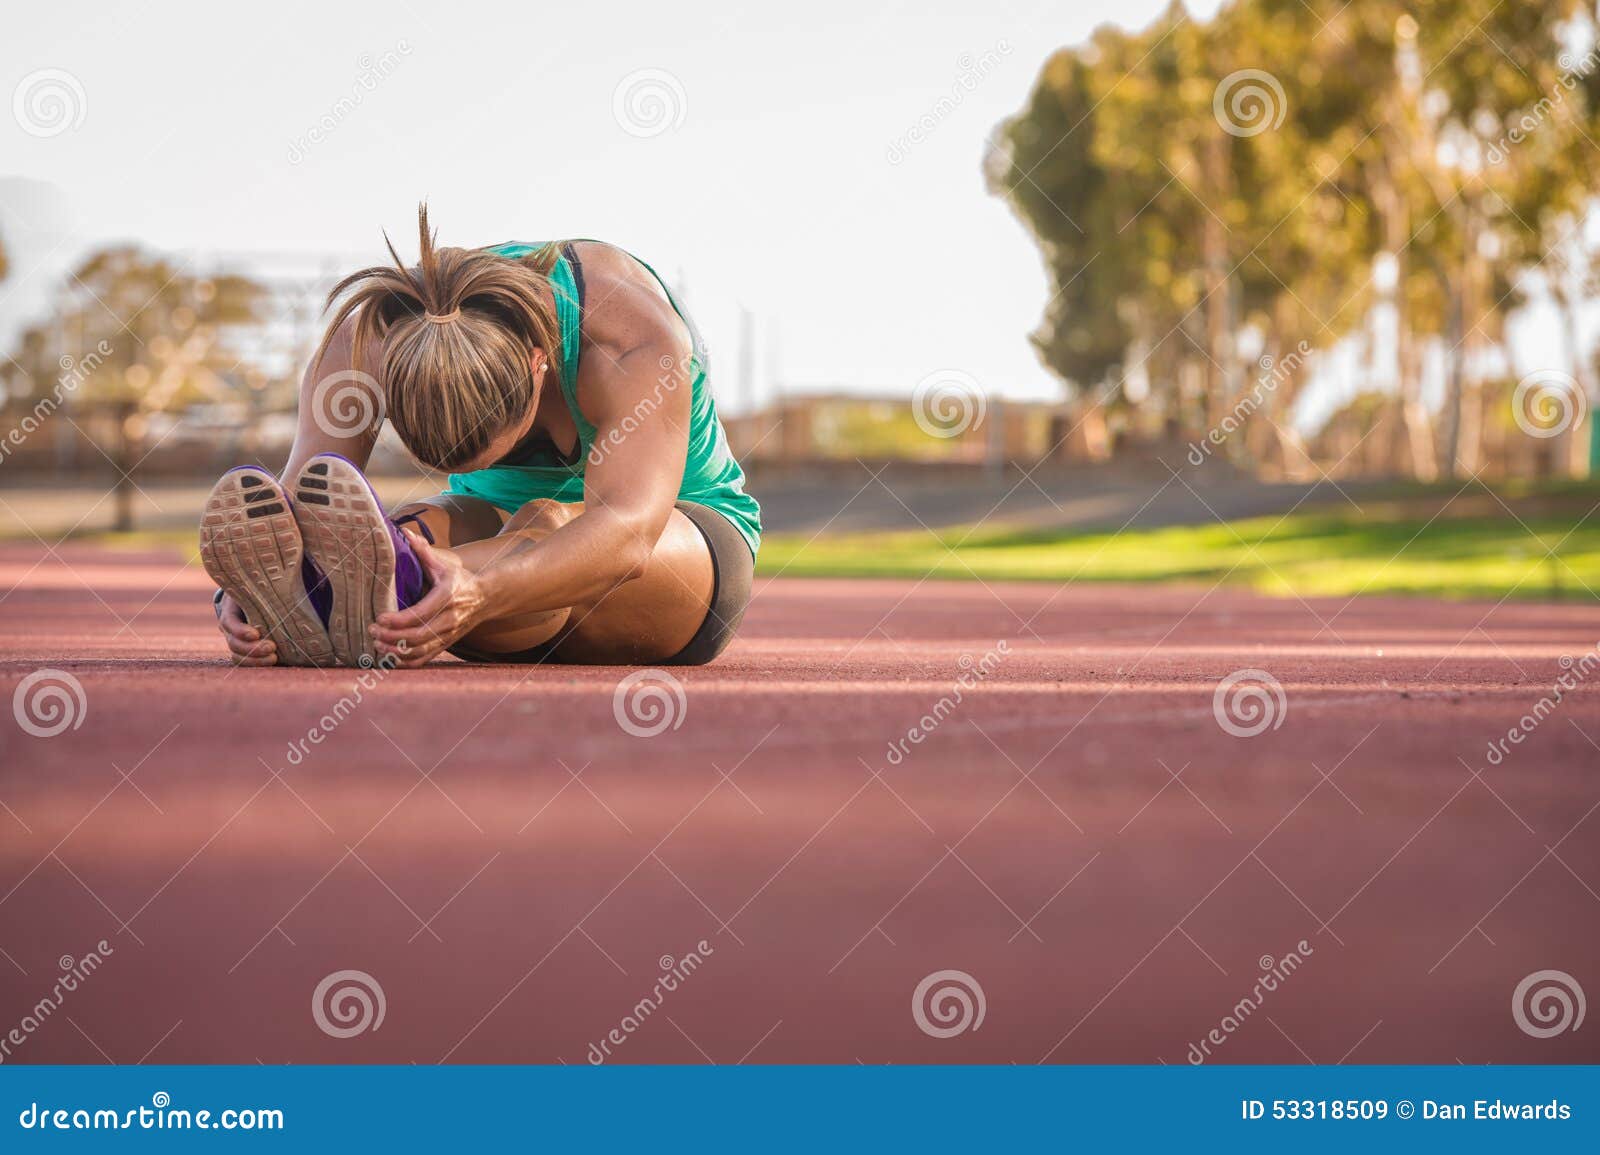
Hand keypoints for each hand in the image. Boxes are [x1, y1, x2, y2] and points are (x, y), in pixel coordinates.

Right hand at [216, 592, 277, 665]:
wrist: (258, 599)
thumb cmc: (261, 590)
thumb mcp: (260, 587)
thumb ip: (271, 587)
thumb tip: (294, 572)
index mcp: (231, 610)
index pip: (229, 622)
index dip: (240, 631)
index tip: (255, 634)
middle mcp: (230, 628)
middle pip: (234, 643)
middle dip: (252, 649)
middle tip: (272, 648)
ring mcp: (236, 641)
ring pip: (238, 656)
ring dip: (255, 661)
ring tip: (274, 658)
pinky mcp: (246, 650)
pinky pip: (247, 662)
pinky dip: (259, 664)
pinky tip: (274, 663)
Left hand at [369, 530, 487, 667]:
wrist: (486, 599)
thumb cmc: (461, 580)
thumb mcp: (444, 565)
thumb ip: (424, 552)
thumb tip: (406, 534)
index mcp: (447, 597)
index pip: (421, 614)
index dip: (399, 620)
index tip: (379, 618)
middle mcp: (450, 619)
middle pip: (418, 636)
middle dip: (392, 636)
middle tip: (372, 630)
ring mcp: (449, 634)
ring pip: (421, 650)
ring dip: (397, 651)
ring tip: (378, 644)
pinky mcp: (446, 644)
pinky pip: (425, 658)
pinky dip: (407, 661)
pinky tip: (391, 656)